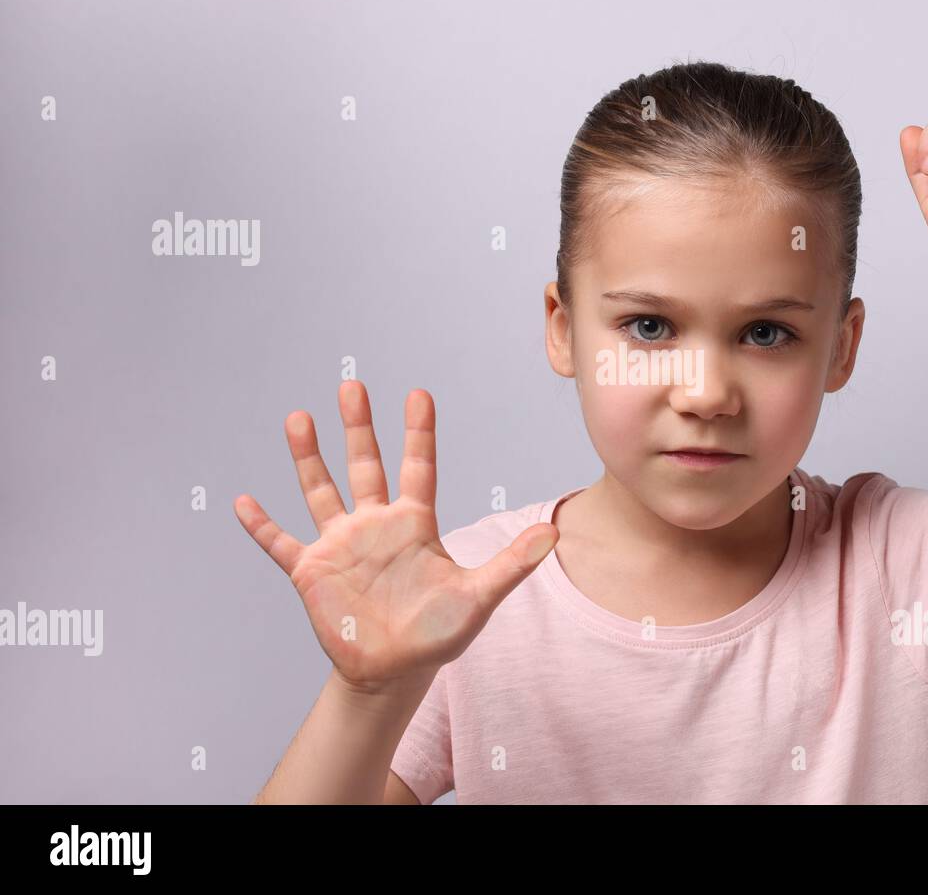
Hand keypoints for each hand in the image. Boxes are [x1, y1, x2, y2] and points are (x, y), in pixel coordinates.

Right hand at [234, 381, 558, 690]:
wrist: (394, 671)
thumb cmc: (437, 634)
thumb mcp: (478, 597)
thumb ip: (512, 563)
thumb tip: (555, 532)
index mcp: (414, 525)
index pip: (419, 468)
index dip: (419, 433)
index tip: (419, 394)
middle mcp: (376, 526)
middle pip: (366, 466)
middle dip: (359, 427)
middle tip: (351, 385)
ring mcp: (341, 546)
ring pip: (321, 491)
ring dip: (308, 458)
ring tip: (299, 418)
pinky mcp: (312, 573)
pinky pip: (282, 543)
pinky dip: (263, 526)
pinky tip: (244, 502)